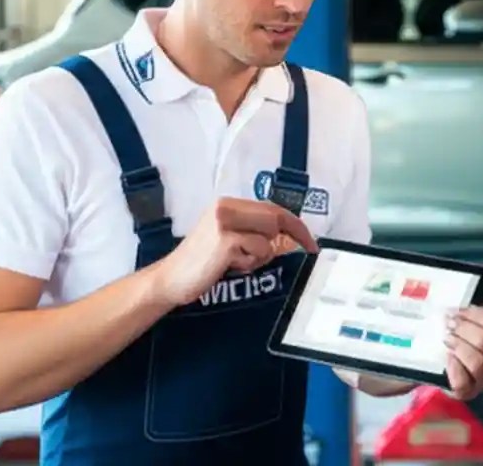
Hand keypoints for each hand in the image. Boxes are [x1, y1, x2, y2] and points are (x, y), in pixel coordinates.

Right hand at [154, 197, 317, 306]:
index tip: (311, 241)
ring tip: (238, 262)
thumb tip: (289, 236)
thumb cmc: (202, 263)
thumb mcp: (229, 239)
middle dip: (292, 236)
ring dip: (261, 255)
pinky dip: (250, 263)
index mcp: (227, 203)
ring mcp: (224, 222)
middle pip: (276, 217)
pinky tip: (229, 266)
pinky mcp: (226, 240)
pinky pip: (258, 250)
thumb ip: (254, 232)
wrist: (171, 279)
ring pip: (269, 235)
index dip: (295, 224)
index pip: (271, 207)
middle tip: (305, 250)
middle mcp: (226, 206)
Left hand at [445, 251, 482, 400]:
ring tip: (442, 340)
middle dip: (465, 331)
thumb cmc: (441, 326)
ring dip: (459, 348)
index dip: (478, 316)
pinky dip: (455, 370)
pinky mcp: (461, 392)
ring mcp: (480, 379)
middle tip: (444, 325)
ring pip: (481, 365)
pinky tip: (443, 360)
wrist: (407, 349)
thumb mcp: (461, 303)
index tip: (456, 310)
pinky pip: (466, 385)